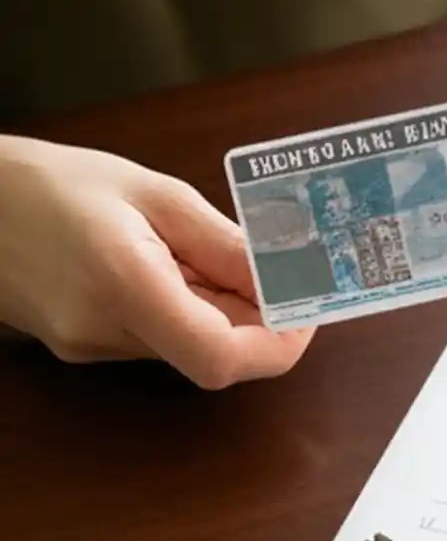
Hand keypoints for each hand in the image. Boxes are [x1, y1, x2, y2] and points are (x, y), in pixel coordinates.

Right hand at [0, 135, 313, 388]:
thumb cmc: (48, 183)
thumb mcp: (152, 194)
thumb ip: (222, 242)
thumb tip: (284, 275)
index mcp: (124, 286)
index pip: (221, 357)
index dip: (279, 343)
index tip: (306, 308)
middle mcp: (105, 332)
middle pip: (214, 355)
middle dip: (259, 319)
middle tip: (275, 268)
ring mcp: (91, 347)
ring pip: (190, 348)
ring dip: (225, 312)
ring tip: (212, 252)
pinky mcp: (85, 345)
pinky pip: (161, 338)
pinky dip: (190, 309)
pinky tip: (177, 264)